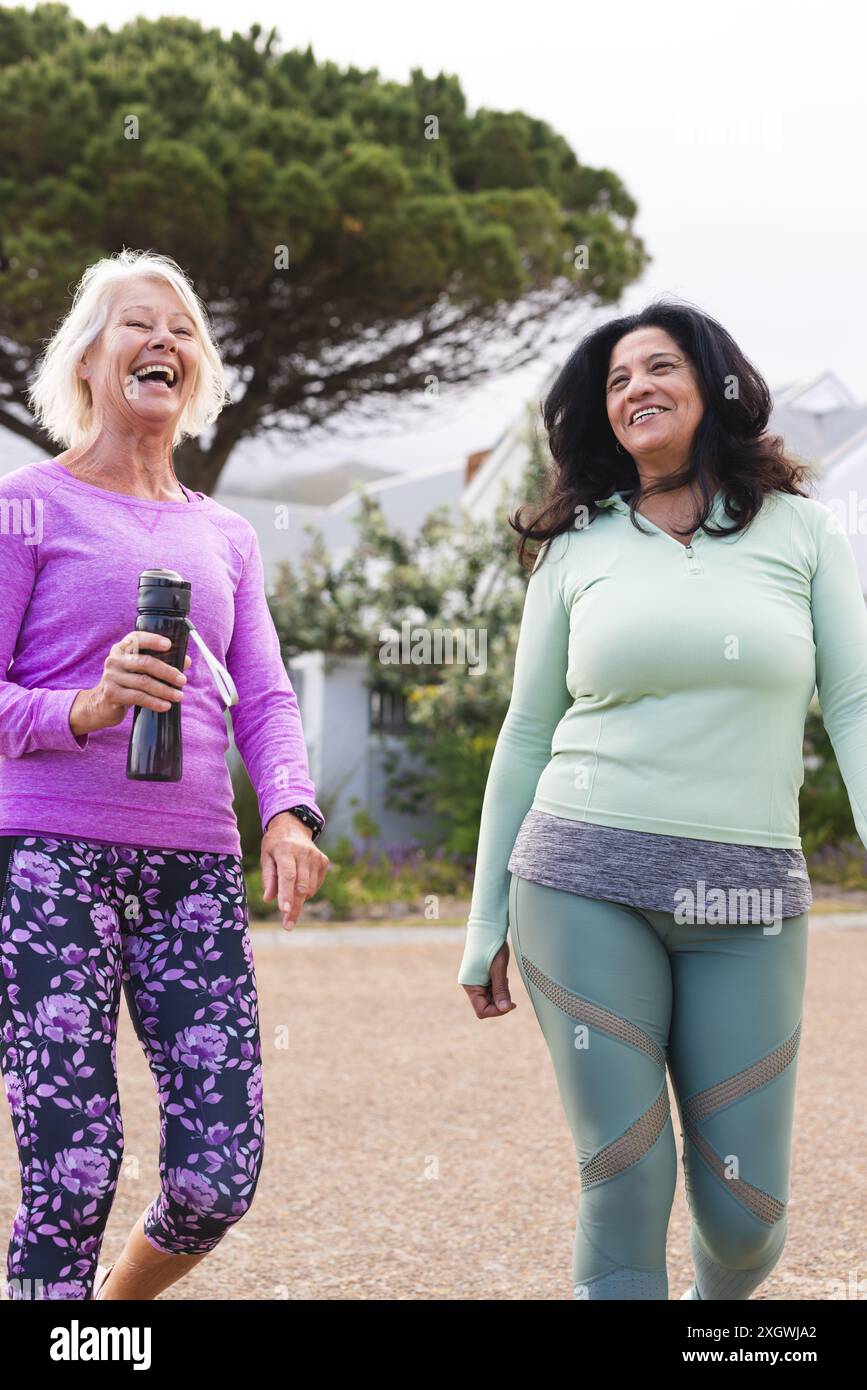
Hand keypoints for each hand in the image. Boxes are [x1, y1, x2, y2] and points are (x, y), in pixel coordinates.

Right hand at [69, 631, 190, 735]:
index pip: (136, 638)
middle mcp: (114, 660)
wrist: (102, 704)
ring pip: (143, 682)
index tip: (169, 645)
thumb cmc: (127, 682)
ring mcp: (111, 677)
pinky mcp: (111, 694)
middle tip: (182, 680)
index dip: (153, 639)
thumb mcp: (140, 670)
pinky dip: (154, 702)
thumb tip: (186, 661)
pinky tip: (165, 706)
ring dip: (165, 690)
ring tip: (178, 696)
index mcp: (122, 649)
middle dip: (167, 672)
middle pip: (145, 662)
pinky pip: (138, 697)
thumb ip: (161, 662)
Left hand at [261, 812, 329, 930]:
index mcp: (285, 849)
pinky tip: (298, 883)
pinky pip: (315, 885)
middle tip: (287, 925)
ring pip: (309, 888)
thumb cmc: (275, 845)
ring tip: (288, 894)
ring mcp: (316, 857)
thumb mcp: (266, 857)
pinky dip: (306, 891)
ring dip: (298, 899)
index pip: (287, 876)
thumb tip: (269, 899)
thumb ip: (268, 878)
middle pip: (300, 886)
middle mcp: (303, 852)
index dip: (286, 894)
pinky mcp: (324, 861)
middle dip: (294, 908)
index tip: (284, 911)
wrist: (293, 826)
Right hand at [462, 942, 516, 1017]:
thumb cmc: (491, 944)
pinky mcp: (482, 977)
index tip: (511, 1003)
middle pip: (486, 1006)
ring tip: (504, 978)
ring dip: (500, 994)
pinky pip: (491, 990)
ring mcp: (476, 981)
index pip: (482, 1010)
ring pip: (490, 999)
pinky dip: (499, 988)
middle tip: (509, 989)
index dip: (497, 1011)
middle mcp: (471, 985)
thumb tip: (504, 1009)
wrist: (488, 927)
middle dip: (500, 1001)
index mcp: (470, 985)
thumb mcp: (498, 968)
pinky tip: (502, 977)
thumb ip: (500, 989)